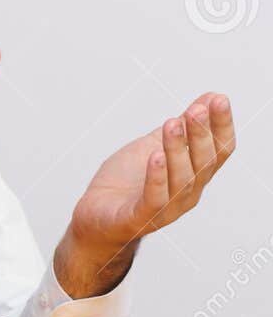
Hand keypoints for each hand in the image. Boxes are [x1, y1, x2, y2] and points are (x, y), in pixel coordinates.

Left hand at [56, 93, 235, 297]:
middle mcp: (187, 193)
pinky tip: (154, 156)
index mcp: (194, 175)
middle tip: (196, 109)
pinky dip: (156, 177)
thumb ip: (181, 126)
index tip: (219, 99)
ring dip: (177, 149)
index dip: (221, 126)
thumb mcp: (153, 145)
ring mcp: (166, 209)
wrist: (95, 217)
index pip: (218, 150)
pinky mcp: (139, 219)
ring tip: (172, 124)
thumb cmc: (126, 182)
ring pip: (181, 179)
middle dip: (201, 134)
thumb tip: (208, 98)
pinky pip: (154, 199)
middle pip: (203, 163)